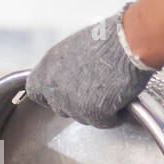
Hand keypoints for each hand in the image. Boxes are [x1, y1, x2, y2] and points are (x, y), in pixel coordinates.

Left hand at [25, 7, 155, 127]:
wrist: (128, 43)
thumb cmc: (108, 40)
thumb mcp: (74, 48)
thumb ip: (64, 67)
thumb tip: (69, 78)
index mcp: (47, 67)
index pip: (34, 91)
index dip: (48, 95)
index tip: (61, 93)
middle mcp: (55, 87)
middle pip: (60, 108)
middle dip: (76, 103)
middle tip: (95, 89)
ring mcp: (72, 102)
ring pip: (82, 117)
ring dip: (95, 109)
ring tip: (111, 90)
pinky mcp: (93, 113)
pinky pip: (104, 122)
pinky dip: (114, 116)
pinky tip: (121, 99)